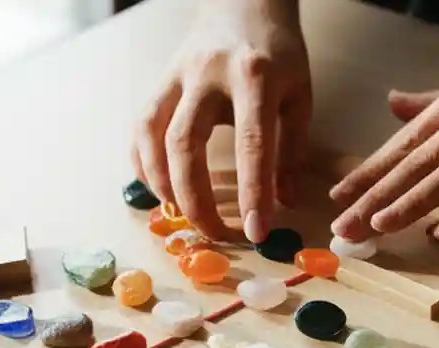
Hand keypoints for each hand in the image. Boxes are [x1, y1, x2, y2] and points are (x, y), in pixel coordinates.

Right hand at [133, 0, 310, 242]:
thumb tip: (283, 203)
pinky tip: (160, 190)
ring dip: (161, 185)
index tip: (256, 231)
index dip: (253, 191)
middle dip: (195, 198)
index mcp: (254, 76)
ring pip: (151, 136)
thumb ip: (291, 149)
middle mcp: (206, 74)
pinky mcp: (157, 82)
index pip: (252, 143)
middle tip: (213, 234)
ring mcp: (175, 76)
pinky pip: (140, 129)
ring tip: (182, 216)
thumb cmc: (277, 54)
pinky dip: (144, 165)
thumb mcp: (298, 96)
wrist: (242, 3)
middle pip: (185, 143)